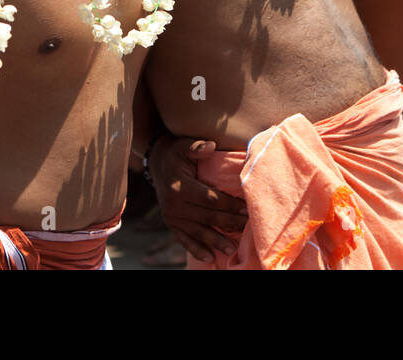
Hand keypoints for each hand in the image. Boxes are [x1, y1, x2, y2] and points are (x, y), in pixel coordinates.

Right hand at [150, 136, 247, 263]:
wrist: (156, 163)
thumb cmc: (176, 153)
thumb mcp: (184, 145)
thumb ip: (197, 147)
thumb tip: (211, 146)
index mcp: (179, 187)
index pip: (209, 199)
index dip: (228, 204)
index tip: (245, 208)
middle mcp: (174, 205)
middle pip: (207, 217)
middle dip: (228, 223)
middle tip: (246, 227)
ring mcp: (171, 217)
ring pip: (198, 231)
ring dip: (216, 241)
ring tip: (231, 248)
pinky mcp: (171, 224)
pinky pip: (184, 239)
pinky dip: (196, 250)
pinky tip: (209, 258)